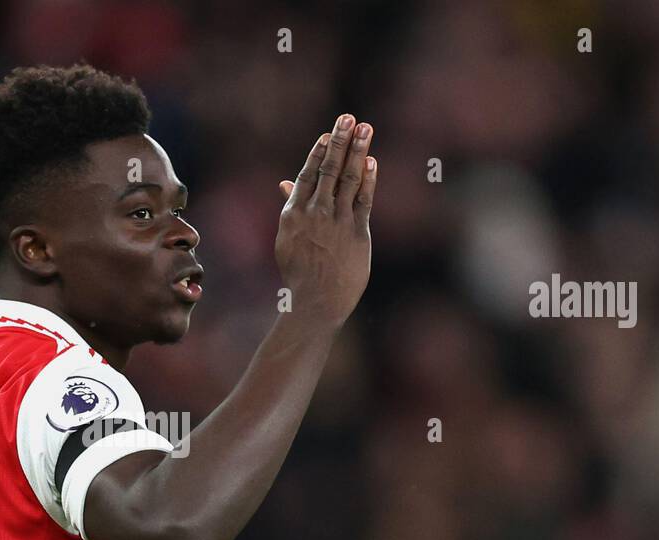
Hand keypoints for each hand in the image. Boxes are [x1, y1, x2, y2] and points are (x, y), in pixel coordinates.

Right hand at [275, 114, 376, 326]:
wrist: (316, 302)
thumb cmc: (300, 273)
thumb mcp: (288, 239)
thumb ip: (290, 207)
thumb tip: (285, 183)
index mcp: (293, 214)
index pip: (307, 174)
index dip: (319, 152)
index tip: (328, 134)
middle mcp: (314, 213)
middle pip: (329, 169)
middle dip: (340, 141)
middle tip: (348, 117)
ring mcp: (336, 222)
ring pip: (348, 179)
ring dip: (357, 151)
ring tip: (365, 128)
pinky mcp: (357, 233)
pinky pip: (364, 200)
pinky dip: (368, 179)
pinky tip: (372, 161)